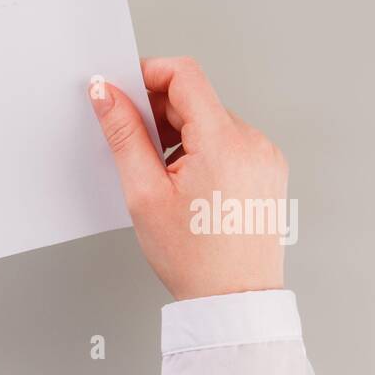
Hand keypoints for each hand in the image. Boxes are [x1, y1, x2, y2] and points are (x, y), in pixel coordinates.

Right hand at [88, 57, 287, 300]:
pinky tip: (185, 181)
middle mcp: (252, 142)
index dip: (148, 73)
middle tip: (136, 147)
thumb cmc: (194, 259)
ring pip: (210, 119)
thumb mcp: (144, 193)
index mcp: (225, 143)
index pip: (184, 75)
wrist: (234, 301)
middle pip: (196, 98)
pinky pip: (227, 139)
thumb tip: (107, 94)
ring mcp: (264, 155)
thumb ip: (123, 134)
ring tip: (163, 175)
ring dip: (179, 132)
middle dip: (159, 113)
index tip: (125, 89)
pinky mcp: (267, 168)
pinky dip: (201, 148)